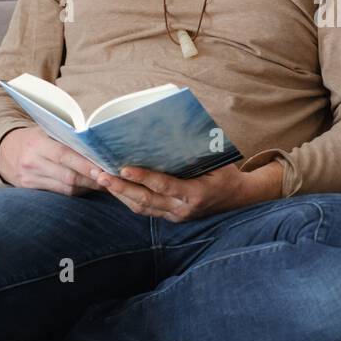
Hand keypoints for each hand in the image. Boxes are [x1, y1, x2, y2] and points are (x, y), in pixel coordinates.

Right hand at [0, 126, 103, 194]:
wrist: (5, 151)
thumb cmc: (35, 137)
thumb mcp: (46, 131)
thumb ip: (67, 137)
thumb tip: (97, 144)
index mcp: (37, 143)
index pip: (65, 155)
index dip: (85, 164)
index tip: (103, 169)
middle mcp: (32, 162)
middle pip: (68, 176)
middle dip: (92, 179)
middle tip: (110, 178)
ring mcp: (30, 178)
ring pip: (65, 188)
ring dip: (87, 187)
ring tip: (104, 184)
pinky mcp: (30, 189)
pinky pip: (59, 193)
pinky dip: (76, 191)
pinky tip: (88, 187)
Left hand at [91, 162, 276, 221]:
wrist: (239, 199)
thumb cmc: (226, 172)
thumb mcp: (218, 157)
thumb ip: (197, 145)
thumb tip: (178, 122)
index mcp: (196, 193)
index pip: (164, 185)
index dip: (143, 177)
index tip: (124, 167)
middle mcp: (183, 208)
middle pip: (146, 200)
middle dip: (121, 187)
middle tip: (100, 174)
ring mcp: (176, 215)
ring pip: (141, 207)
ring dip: (119, 193)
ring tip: (101, 179)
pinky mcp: (170, 218)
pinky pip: (145, 210)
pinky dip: (128, 198)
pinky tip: (115, 187)